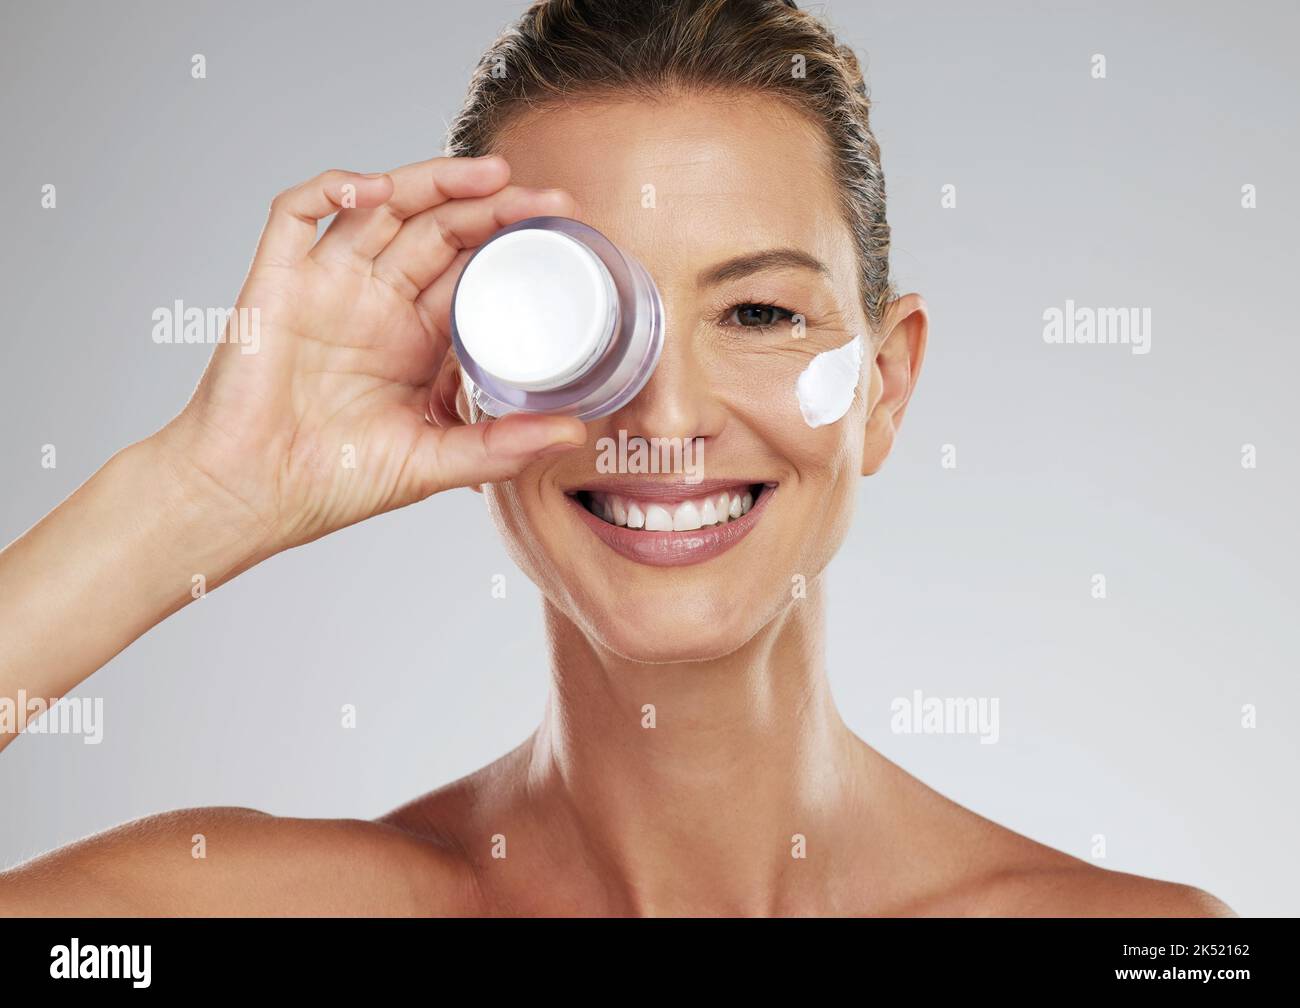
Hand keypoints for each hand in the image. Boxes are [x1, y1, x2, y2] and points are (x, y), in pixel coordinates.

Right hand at [153, 155, 585, 559]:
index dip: (513, 242)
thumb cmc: (332, 483)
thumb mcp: (432, 464)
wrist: (250, 498)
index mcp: (415, 336)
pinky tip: (375, 190)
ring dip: (431, 182)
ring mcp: (327, 286)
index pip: (471, 268)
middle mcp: (375, 301)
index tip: (563, 229)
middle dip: (491, 207)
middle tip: (544, 198)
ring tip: (489, 174)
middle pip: (438, 228)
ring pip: (382, 207)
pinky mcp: (276, 282)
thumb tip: (574, 435)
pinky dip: (332, 190)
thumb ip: (499, 447)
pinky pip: (296, 214)